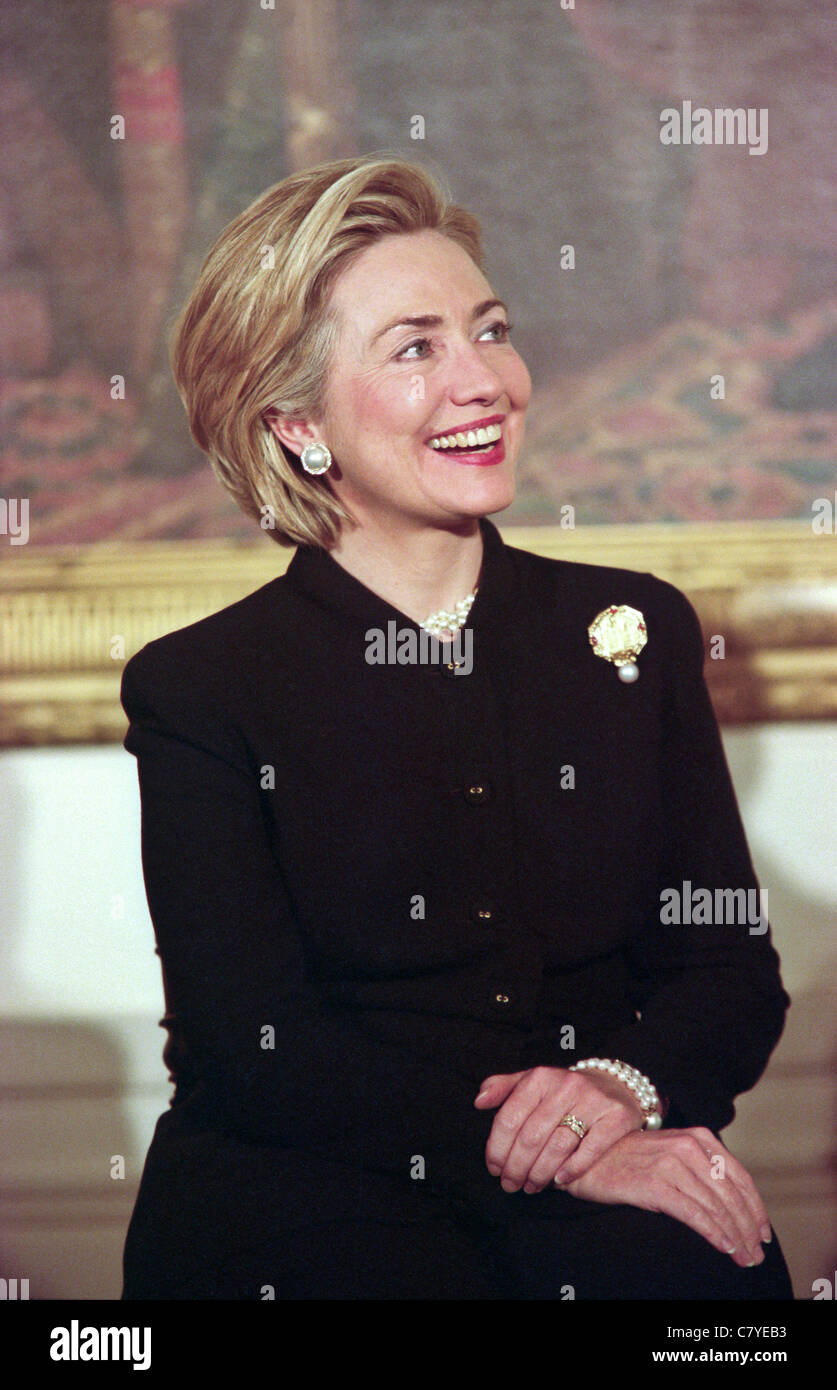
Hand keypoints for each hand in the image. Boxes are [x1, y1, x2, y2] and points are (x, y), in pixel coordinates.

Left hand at [474, 1066, 645, 1193]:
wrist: (614, 1087)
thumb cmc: (563, 1091)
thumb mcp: (533, 1082)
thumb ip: (503, 1088)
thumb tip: (479, 1101)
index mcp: (541, 1077)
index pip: (510, 1118)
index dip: (497, 1148)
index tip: (493, 1168)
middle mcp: (567, 1085)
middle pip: (531, 1136)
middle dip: (515, 1167)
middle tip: (509, 1184)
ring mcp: (593, 1101)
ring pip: (558, 1146)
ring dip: (539, 1174)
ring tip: (531, 1186)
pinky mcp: (616, 1117)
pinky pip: (590, 1150)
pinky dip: (572, 1169)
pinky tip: (559, 1180)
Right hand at [556, 1127, 771, 1267]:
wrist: (588, 1156)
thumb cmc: (631, 1159)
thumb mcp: (672, 1155)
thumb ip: (701, 1169)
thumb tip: (734, 1205)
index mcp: (699, 1138)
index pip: (739, 1177)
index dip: (756, 1209)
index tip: (763, 1233)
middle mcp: (689, 1147)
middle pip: (732, 1195)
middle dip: (749, 1229)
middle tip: (756, 1255)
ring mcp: (672, 1164)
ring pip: (717, 1207)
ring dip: (736, 1237)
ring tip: (744, 1258)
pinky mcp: (655, 1184)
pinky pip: (695, 1214)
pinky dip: (714, 1233)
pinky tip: (724, 1247)